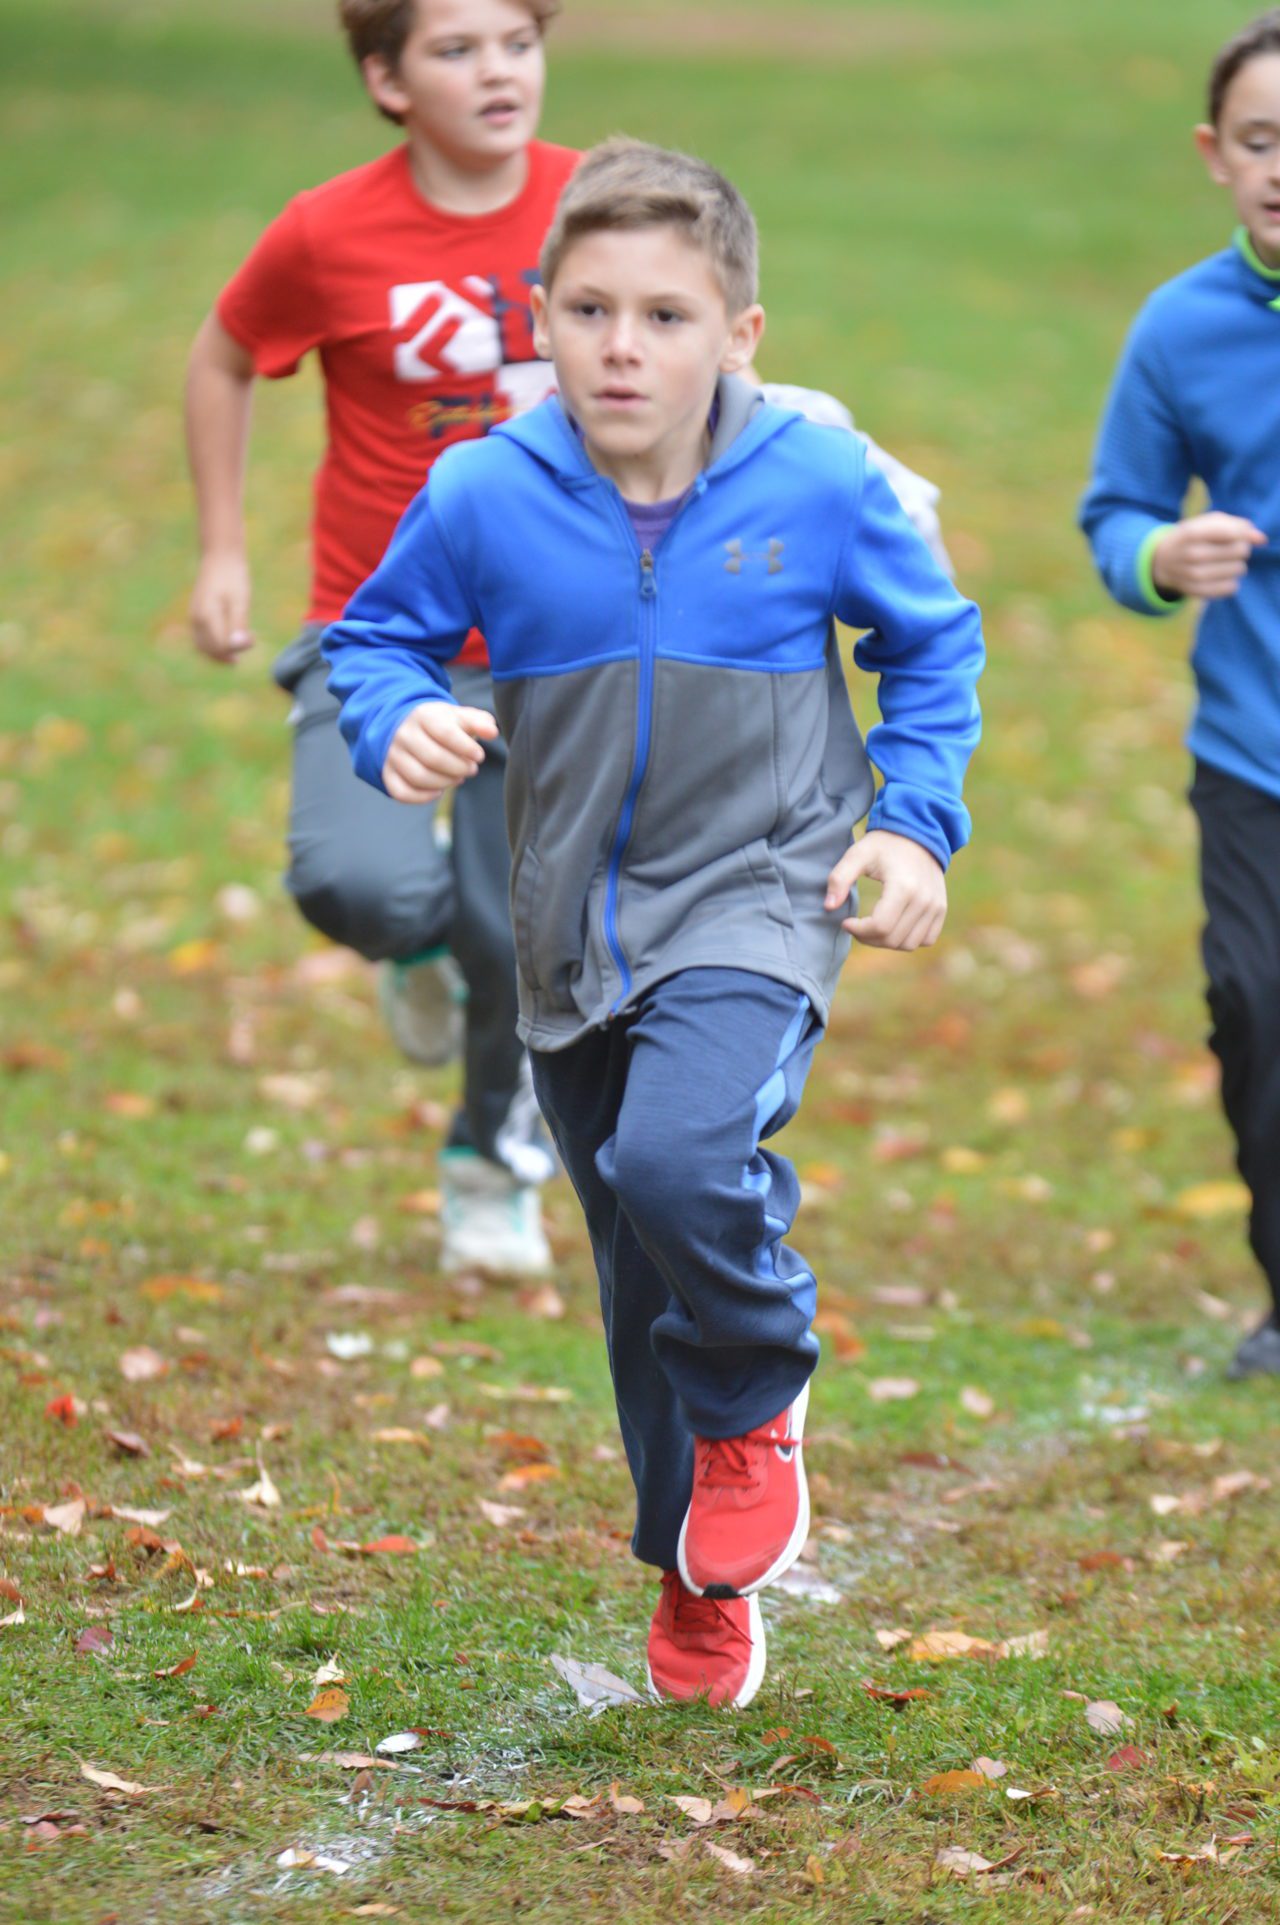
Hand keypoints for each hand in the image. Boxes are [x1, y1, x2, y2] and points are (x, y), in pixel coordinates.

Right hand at [191, 551, 253, 662]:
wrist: (220, 556)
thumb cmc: (233, 577)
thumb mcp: (240, 601)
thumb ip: (238, 625)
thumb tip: (238, 647)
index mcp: (206, 617)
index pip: (221, 647)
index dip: (238, 648)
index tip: (254, 636)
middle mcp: (196, 620)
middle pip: (209, 651)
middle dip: (228, 654)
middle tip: (248, 644)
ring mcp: (194, 617)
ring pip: (203, 646)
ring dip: (220, 652)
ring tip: (239, 650)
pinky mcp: (196, 614)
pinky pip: (202, 638)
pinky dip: (215, 644)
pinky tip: (230, 639)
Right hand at [383, 702, 498, 803]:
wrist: (408, 727)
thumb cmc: (441, 724)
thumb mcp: (459, 717)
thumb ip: (479, 721)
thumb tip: (493, 732)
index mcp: (423, 715)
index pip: (446, 733)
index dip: (466, 748)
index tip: (479, 755)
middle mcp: (403, 734)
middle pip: (433, 758)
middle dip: (459, 768)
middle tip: (472, 769)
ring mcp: (393, 755)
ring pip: (419, 776)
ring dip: (445, 782)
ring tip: (459, 778)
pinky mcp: (388, 773)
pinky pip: (401, 792)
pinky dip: (423, 797)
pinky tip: (439, 790)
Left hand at [825, 829, 946, 950]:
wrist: (917, 834)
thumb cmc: (883, 845)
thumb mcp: (857, 854)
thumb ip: (839, 878)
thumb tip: (829, 907)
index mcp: (903, 887)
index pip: (880, 927)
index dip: (858, 930)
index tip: (846, 921)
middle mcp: (924, 900)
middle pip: (892, 939)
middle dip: (868, 938)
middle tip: (856, 926)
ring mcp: (936, 906)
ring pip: (908, 944)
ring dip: (886, 942)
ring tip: (873, 927)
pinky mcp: (941, 909)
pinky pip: (926, 939)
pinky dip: (908, 939)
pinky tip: (893, 926)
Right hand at [1151, 513, 1265, 600]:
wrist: (1162, 561)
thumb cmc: (1192, 537)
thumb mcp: (1208, 522)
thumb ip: (1238, 525)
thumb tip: (1261, 539)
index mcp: (1193, 532)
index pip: (1234, 533)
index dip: (1242, 533)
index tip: (1234, 534)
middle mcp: (1192, 554)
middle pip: (1241, 551)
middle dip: (1240, 548)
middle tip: (1229, 548)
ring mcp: (1193, 576)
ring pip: (1239, 570)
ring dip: (1236, 565)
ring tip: (1223, 562)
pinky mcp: (1197, 592)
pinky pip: (1231, 588)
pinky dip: (1230, 582)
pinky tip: (1220, 576)